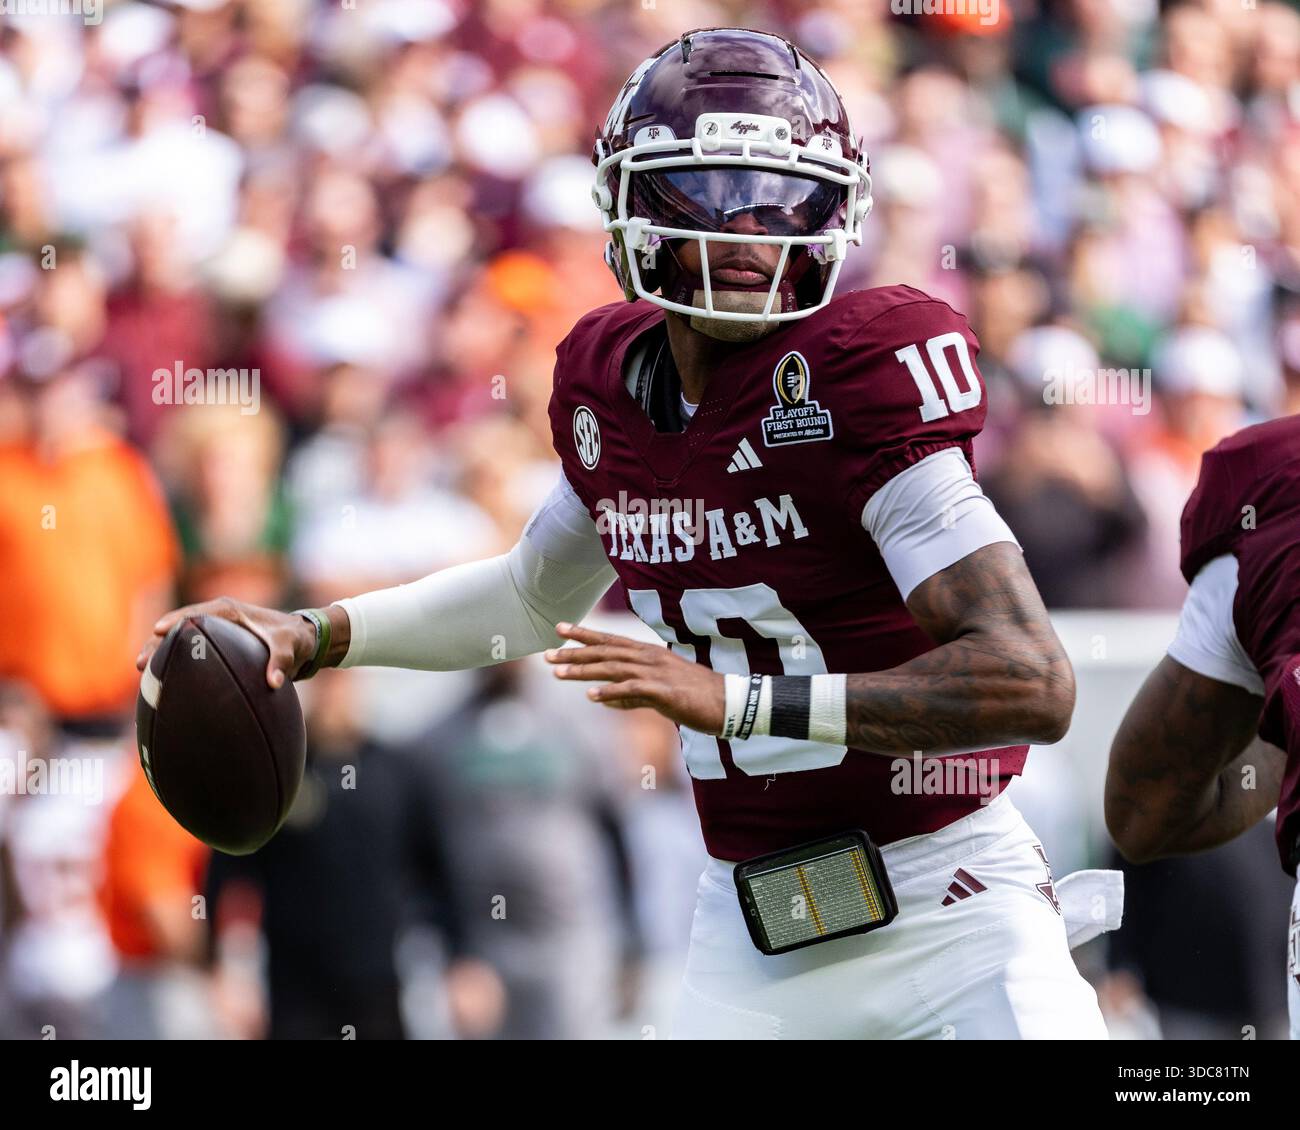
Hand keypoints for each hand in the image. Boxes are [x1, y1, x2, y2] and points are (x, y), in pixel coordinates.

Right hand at [135, 597, 317, 688]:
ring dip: (160, 653)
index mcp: (230, 611)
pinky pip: (189, 651)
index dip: (175, 621)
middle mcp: (218, 617)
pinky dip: (174, 662)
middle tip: (140, 663)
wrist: (302, 641)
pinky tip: (161, 683)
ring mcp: (214, 630)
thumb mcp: (291, 648)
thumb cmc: (295, 639)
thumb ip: (283, 662)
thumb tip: (274, 683)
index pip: (196, 613)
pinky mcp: (215, 643)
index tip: (157, 631)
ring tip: (141, 674)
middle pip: (179, 626)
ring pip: (180, 640)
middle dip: (157, 642)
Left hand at [544, 622, 724, 733]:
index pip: (611, 641)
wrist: (730, 702)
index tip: (559, 629)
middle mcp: (650, 658)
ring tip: (558, 672)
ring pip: (613, 668)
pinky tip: (592, 696)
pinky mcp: (665, 692)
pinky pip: (633, 690)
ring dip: (584, 670)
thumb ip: (632, 695)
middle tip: (546, 653)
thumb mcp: (660, 694)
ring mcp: (657, 673)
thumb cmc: (697, 698)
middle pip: (606, 652)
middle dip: (574, 652)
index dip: (584, 635)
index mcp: (649, 654)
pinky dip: (611, 692)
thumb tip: (607, 699)